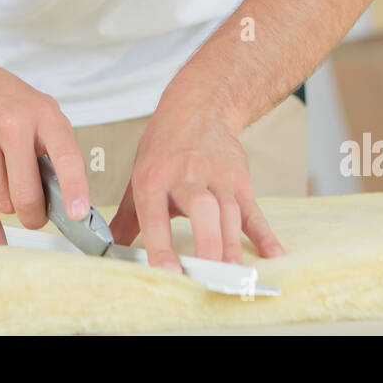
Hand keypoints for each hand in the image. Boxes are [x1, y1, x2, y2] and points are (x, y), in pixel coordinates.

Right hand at [0, 52, 88, 244]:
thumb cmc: (12, 103)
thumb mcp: (44, 112)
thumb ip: (59, 150)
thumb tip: (72, 200)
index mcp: (45, 116)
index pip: (66, 157)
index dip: (74, 189)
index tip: (78, 215)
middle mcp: (14, 126)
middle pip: (27, 194)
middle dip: (36, 215)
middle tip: (39, 214)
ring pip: (5, 202)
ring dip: (12, 205)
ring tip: (12, 182)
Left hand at [107, 90, 284, 271]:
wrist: (199, 108)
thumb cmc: (166, 148)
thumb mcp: (139, 178)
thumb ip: (126, 219)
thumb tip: (109, 250)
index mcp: (154, 179)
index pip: (155, 215)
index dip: (160, 244)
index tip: (167, 271)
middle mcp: (186, 177)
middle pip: (201, 209)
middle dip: (206, 241)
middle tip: (208, 271)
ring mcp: (217, 179)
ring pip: (228, 212)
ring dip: (232, 244)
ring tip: (233, 274)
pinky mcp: (239, 182)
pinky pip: (253, 211)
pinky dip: (265, 234)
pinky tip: (273, 254)